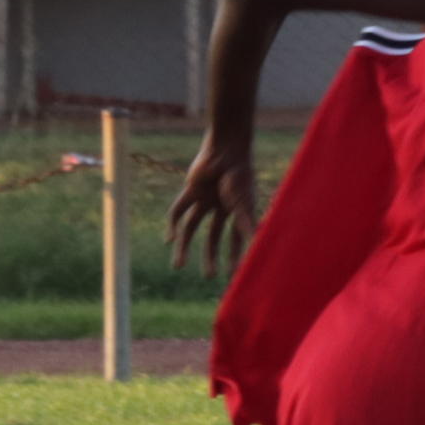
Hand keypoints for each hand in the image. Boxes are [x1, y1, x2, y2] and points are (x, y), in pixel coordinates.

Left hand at [167, 133, 255, 273]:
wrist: (226, 148)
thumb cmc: (240, 175)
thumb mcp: (243, 204)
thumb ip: (246, 226)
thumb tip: (256, 248)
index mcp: (238, 210)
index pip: (235, 238)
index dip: (233, 256)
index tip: (232, 275)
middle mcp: (220, 206)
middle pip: (213, 235)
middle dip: (210, 255)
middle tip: (208, 276)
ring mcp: (204, 199)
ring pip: (191, 226)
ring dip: (184, 246)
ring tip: (178, 267)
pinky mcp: (190, 191)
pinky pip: (178, 211)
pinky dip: (172, 225)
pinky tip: (168, 239)